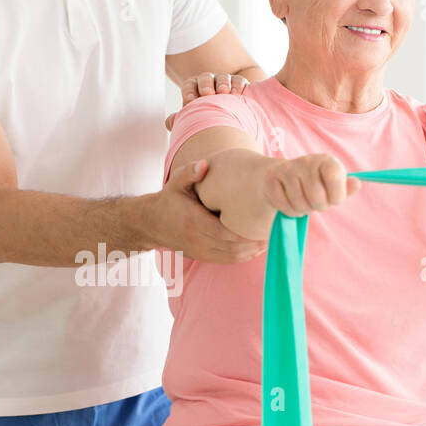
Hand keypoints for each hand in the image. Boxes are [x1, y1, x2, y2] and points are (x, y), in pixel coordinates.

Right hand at [152, 158, 267, 262]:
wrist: (152, 223)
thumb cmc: (169, 200)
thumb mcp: (175, 183)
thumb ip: (189, 172)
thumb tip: (204, 164)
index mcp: (193, 221)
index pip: (224, 232)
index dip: (246, 233)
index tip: (263, 225)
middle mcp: (196, 240)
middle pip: (232, 248)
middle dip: (254, 243)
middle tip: (273, 233)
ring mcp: (199, 251)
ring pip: (232, 257)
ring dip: (252, 252)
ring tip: (269, 240)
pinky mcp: (202, 257)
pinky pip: (226, 261)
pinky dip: (243, 256)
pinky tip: (256, 248)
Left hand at [165, 73, 250, 130]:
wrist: (227, 118)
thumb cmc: (206, 118)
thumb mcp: (193, 118)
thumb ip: (181, 119)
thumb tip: (170, 122)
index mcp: (194, 89)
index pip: (189, 85)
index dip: (189, 91)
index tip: (190, 101)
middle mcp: (209, 83)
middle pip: (205, 78)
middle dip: (205, 84)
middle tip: (207, 93)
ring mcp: (224, 82)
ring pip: (223, 78)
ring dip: (223, 83)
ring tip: (224, 92)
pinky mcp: (239, 85)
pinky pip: (239, 81)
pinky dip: (238, 85)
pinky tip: (237, 93)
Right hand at [262, 153, 359, 215]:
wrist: (280, 175)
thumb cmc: (313, 183)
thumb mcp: (331, 184)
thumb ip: (345, 187)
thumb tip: (357, 184)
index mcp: (325, 160)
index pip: (335, 179)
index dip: (336, 196)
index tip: (334, 199)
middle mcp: (306, 161)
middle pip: (317, 197)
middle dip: (318, 207)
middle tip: (316, 203)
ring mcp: (287, 169)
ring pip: (299, 203)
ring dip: (303, 210)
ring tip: (303, 202)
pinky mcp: (271, 178)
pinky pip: (284, 205)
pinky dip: (289, 210)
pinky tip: (290, 203)